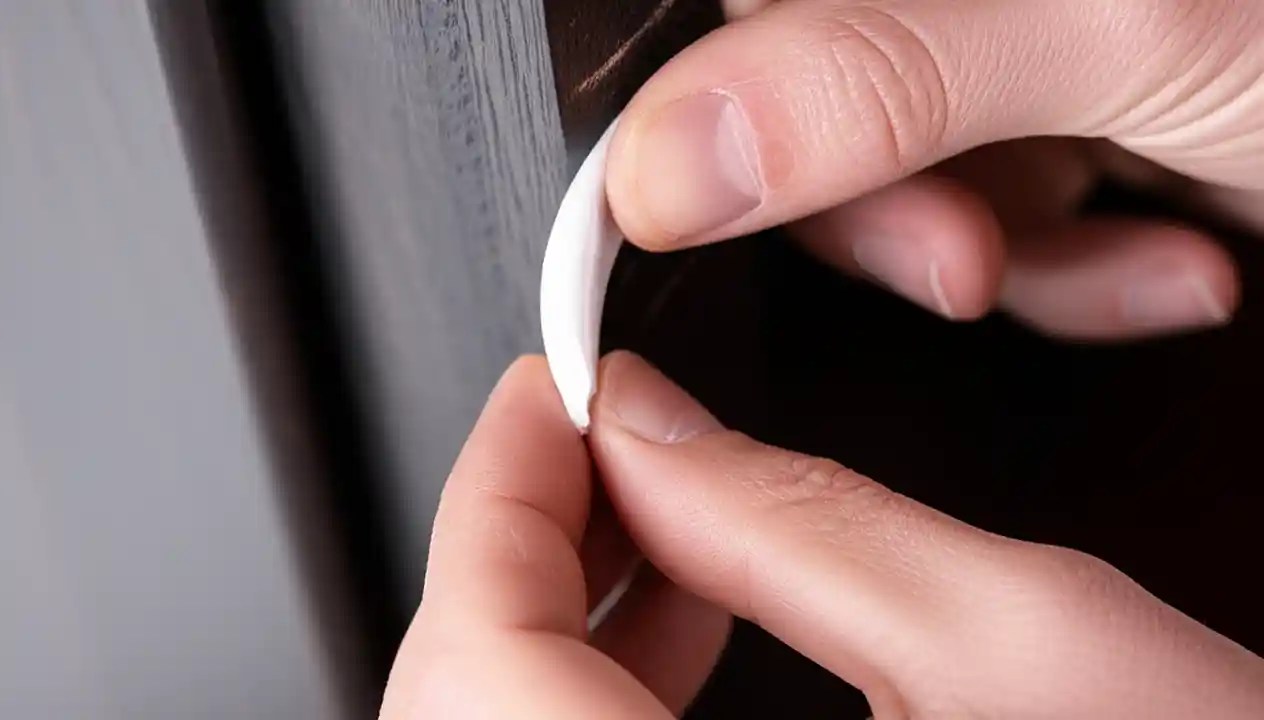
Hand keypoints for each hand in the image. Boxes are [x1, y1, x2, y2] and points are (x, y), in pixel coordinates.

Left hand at [382, 354, 1263, 717]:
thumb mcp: (1019, 650)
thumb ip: (795, 520)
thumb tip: (645, 424)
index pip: (476, 648)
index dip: (497, 488)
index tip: (549, 393)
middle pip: (470, 690)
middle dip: (532, 539)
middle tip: (602, 436)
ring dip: (567, 607)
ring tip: (655, 517)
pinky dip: (605, 682)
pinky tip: (689, 624)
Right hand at [606, 0, 1263, 339]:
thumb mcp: (1113, 28)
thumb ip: (869, 80)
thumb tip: (667, 155)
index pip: (722, 14)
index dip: (686, 117)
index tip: (665, 215)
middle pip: (804, 110)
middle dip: (891, 211)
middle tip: (964, 259)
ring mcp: (1005, 48)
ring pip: (908, 184)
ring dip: (1014, 255)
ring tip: (1135, 256)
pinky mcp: (1055, 119)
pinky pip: (997, 214)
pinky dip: (1075, 267)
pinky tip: (1170, 255)